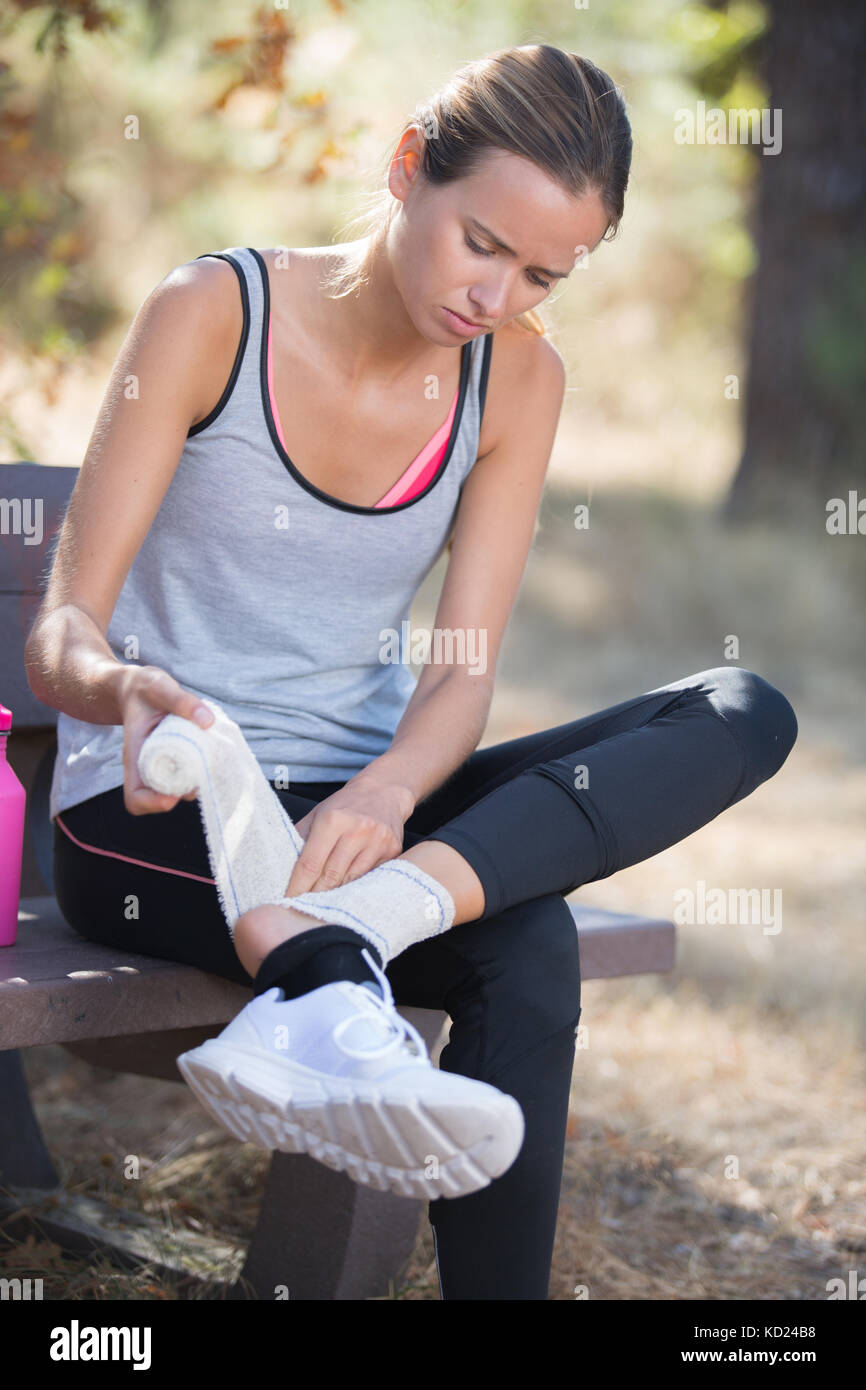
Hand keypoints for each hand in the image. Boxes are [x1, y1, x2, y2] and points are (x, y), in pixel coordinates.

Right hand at [118, 664, 214, 814]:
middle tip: (202, 770)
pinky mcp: (180, 759)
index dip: (153, 804)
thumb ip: (180, 700)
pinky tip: (212, 752)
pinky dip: (204, 769)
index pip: (135, 798)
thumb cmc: (144, 688)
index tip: (174, 794)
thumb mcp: (159, 686)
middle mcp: (149, 767)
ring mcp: (165, 766)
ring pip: (182, 789)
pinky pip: (191, 774)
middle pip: (164, 798)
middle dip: (186, 791)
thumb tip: (207, 721)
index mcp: (135, 757)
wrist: (139, 688)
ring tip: (210, 757)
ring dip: (198, 780)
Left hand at [285, 776, 414, 896]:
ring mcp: (377, 841)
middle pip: (330, 877)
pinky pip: (369, 877)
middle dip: (315, 894)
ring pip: (350, 881)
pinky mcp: (392, 850)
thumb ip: (300, 838)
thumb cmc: (345, 805)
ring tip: (324, 900)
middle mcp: (357, 829)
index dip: (297, 886)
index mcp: (332, 820)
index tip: (288, 900)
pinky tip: (347, 889)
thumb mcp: (317, 814)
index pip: (310, 863)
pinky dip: (356, 885)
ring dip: (335, 893)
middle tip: (303, 906)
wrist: (383, 791)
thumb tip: (282, 868)